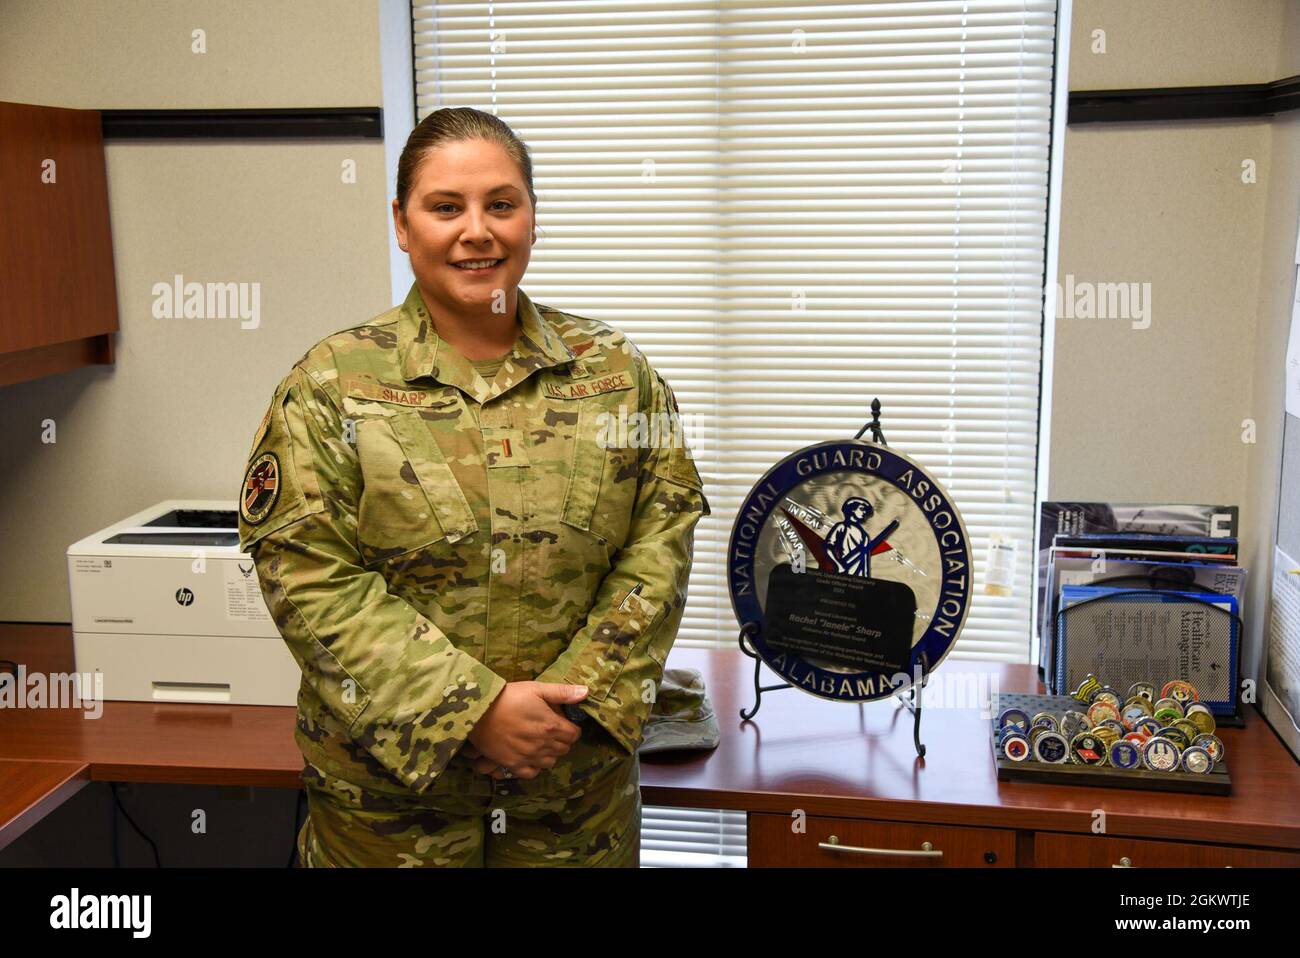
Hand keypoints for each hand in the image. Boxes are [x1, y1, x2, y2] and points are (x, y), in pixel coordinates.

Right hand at [466, 681, 586, 779]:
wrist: (480, 712)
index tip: (563, 723)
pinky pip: (532, 773)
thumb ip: (562, 692)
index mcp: (551, 726)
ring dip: (550, 753)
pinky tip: (530, 756)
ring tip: (541, 743)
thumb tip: (586, 692)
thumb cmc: (508, 697)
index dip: (571, 728)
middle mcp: (543, 744)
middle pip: (564, 749)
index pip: (574, 734)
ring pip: (551, 762)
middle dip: (562, 740)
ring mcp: (528, 756)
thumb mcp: (536, 689)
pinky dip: (534, 766)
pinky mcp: (513, 764)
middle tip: (551, 731)